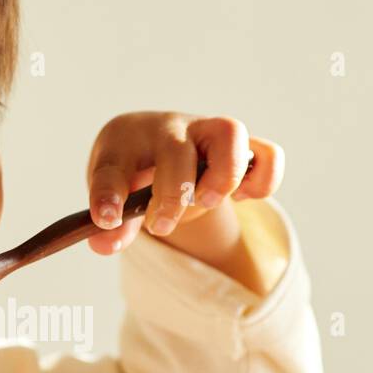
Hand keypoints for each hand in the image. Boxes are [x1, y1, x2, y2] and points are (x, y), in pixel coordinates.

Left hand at [84, 111, 284, 254]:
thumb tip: (104, 244)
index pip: (113, 165)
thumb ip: (109, 227)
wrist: (153, 150)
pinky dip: (263, 181)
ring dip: (223, 176)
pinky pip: (268, 154)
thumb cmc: (130, 175)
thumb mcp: (110, 201)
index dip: (109, 195)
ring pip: (230, 133)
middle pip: (177, 151)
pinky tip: (240, 198)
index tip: (107, 220)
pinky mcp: (240, 148)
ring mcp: (207, 132)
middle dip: (172, 196)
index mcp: (124, 140)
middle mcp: (169, 128)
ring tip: (207, 202)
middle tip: (160, 225)